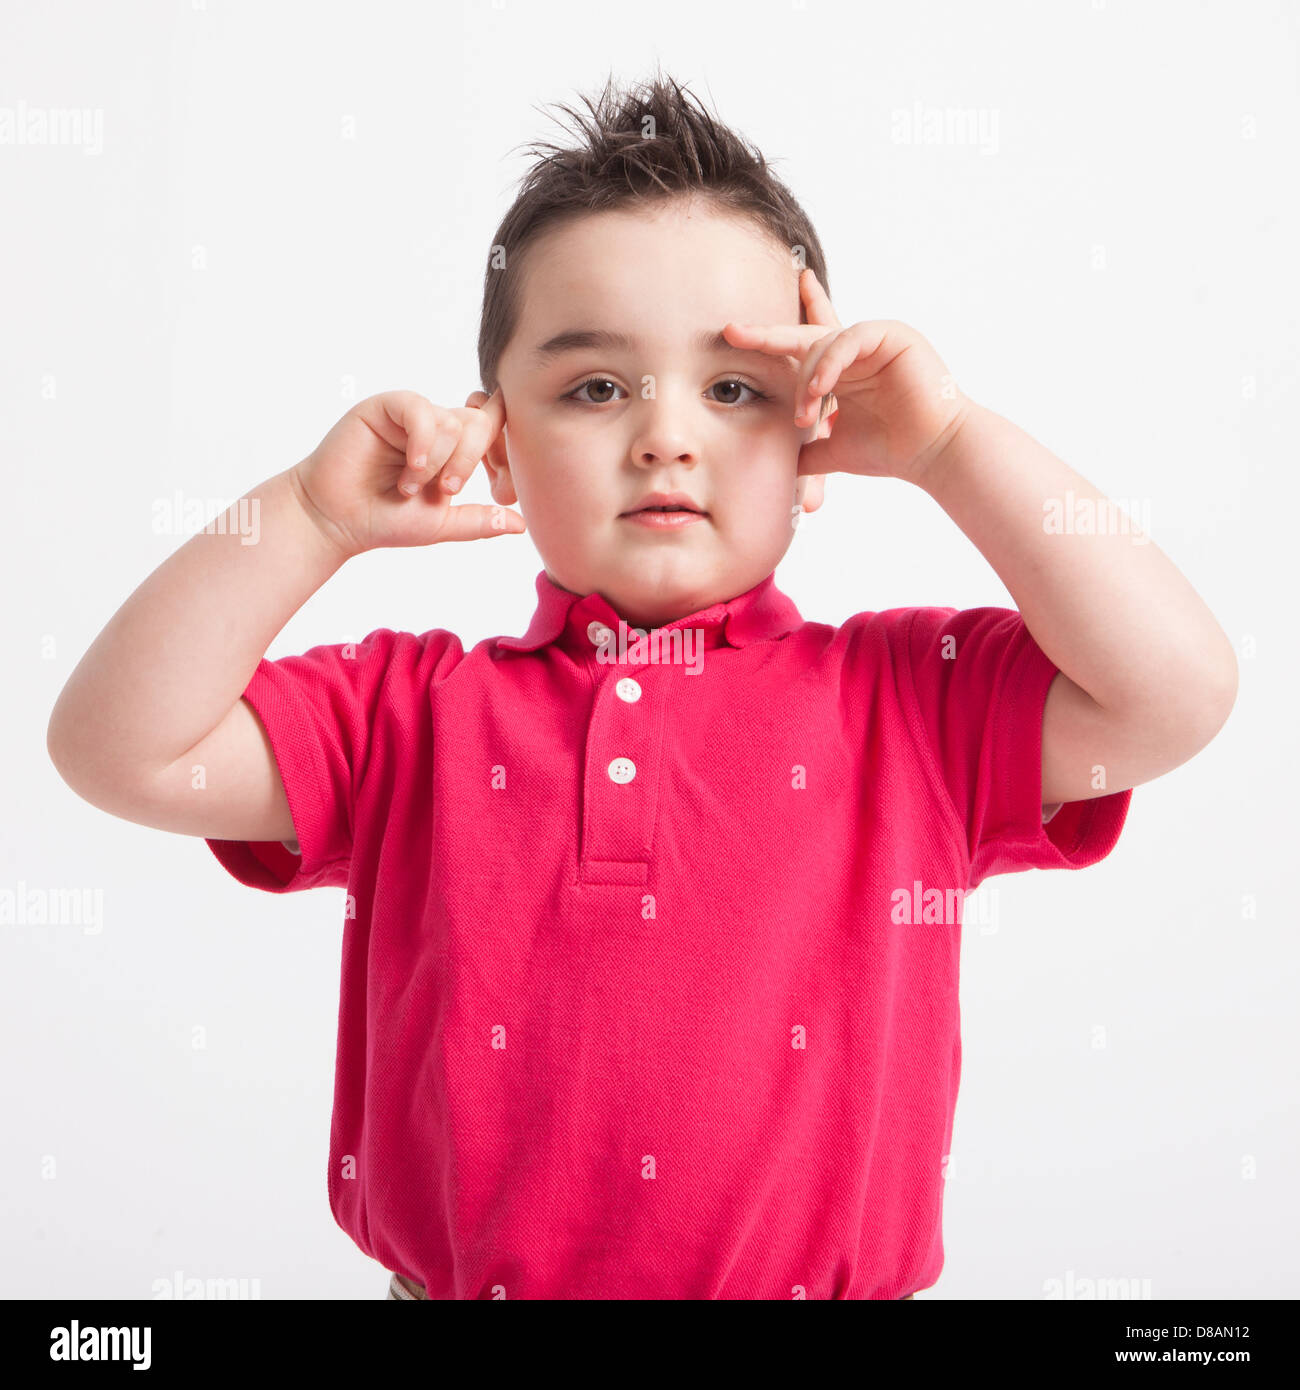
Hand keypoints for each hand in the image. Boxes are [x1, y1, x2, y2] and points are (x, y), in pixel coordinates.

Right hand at [291, 389, 525, 557]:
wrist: (336, 519)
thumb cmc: (385, 520)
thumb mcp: (441, 523)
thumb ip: (480, 520)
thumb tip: (522, 524)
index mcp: (454, 449)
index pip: (493, 430)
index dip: (500, 451)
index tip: (492, 485)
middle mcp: (435, 426)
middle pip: (479, 422)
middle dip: (470, 460)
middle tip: (446, 489)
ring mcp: (411, 415)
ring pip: (451, 421)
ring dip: (435, 461)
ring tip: (408, 486)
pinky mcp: (385, 407)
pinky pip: (420, 410)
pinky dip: (421, 442)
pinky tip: (410, 468)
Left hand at [723, 269, 971, 485]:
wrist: (931, 454)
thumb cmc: (891, 450)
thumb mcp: (833, 450)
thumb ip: (806, 452)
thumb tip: (777, 468)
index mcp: (844, 371)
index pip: (807, 344)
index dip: (780, 330)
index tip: (744, 324)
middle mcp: (857, 351)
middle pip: (805, 335)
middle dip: (767, 335)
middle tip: (733, 332)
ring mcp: (874, 339)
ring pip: (822, 344)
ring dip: (806, 381)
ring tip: (803, 417)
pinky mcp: (892, 335)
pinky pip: (848, 340)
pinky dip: (829, 365)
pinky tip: (819, 390)